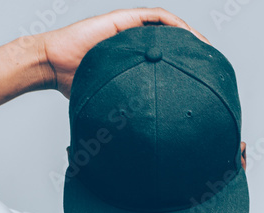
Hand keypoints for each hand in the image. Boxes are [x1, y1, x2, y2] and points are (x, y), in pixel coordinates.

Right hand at [36, 8, 208, 97]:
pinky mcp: (124, 19)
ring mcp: (129, 29)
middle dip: (192, 51)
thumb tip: (136, 145)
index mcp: (132, 61)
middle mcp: (133, 43)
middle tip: (210, 66)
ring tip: (205, 47)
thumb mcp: (107, 101)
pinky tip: (187, 33)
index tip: (201, 82)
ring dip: (189, 34)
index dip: (183, 68)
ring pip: (167, 26)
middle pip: (170, 42)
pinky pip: (155, 16)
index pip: (164, 61)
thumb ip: (122, 113)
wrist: (52, 66)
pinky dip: (174, 23)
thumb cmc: (73, 85)